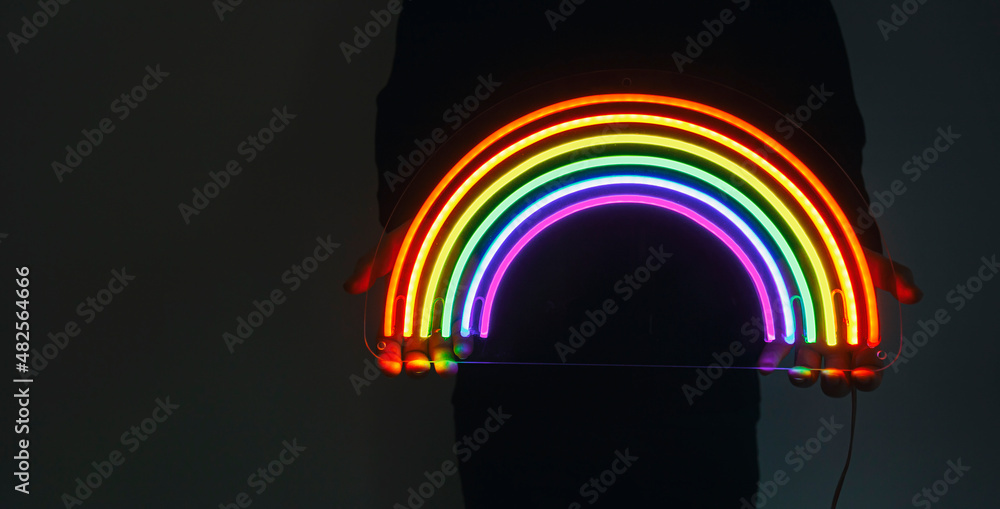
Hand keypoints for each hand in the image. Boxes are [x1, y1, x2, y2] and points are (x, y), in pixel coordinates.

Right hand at [344, 221, 462, 377]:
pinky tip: (463, 350)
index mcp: (397, 309)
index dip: (387, 357)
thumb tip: (350, 287)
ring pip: (440, 347)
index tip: (389, 367)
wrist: (451, 220)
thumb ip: (370, 267)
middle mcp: (419, 317)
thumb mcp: (391, 247)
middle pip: (415, 351)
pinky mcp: (464, 308)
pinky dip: (464, 342)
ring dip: (442, 361)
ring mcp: (443, 315)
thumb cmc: (417, 236)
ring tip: (446, 370)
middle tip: (416, 369)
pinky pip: (463, 331)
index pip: (388, 341)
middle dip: (415, 364)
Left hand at [757, 247, 922, 396]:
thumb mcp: (872, 266)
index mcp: (860, 338)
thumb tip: (916, 295)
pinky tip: (766, 367)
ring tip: (799, 374)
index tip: (863, 375)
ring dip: (803, 377)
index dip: (868, 377)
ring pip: (807, 370)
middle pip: (839, 378)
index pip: (868, 368)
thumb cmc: (847, 263)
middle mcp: (834, 346)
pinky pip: (777, 351)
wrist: (814, 246)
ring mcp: (809, 341)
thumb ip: (895, 278)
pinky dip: (771, 360)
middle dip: (837, 384)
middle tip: (833, 376)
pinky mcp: (786, 331)